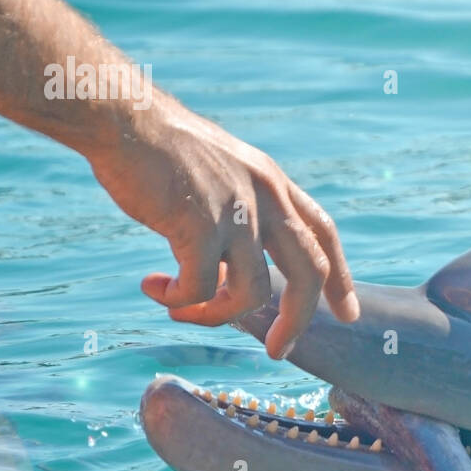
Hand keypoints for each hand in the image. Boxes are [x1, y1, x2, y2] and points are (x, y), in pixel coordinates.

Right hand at [86, 97, 359, 357]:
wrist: (123, 118)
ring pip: (251, 292)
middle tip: (278, 352)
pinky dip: (180, 299)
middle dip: (298, 320)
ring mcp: (236, 211)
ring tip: (180, 309)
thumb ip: (237, 210)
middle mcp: (266, 196)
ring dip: (216, 315)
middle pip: (309, 271)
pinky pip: (200, 287)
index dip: (339, 276)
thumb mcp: (219, 172)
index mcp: (273, 182)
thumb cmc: (158, 146)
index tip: (348, 312)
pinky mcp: (199, 226)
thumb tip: (229, 264)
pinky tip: (155, 289)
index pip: (323, 232)